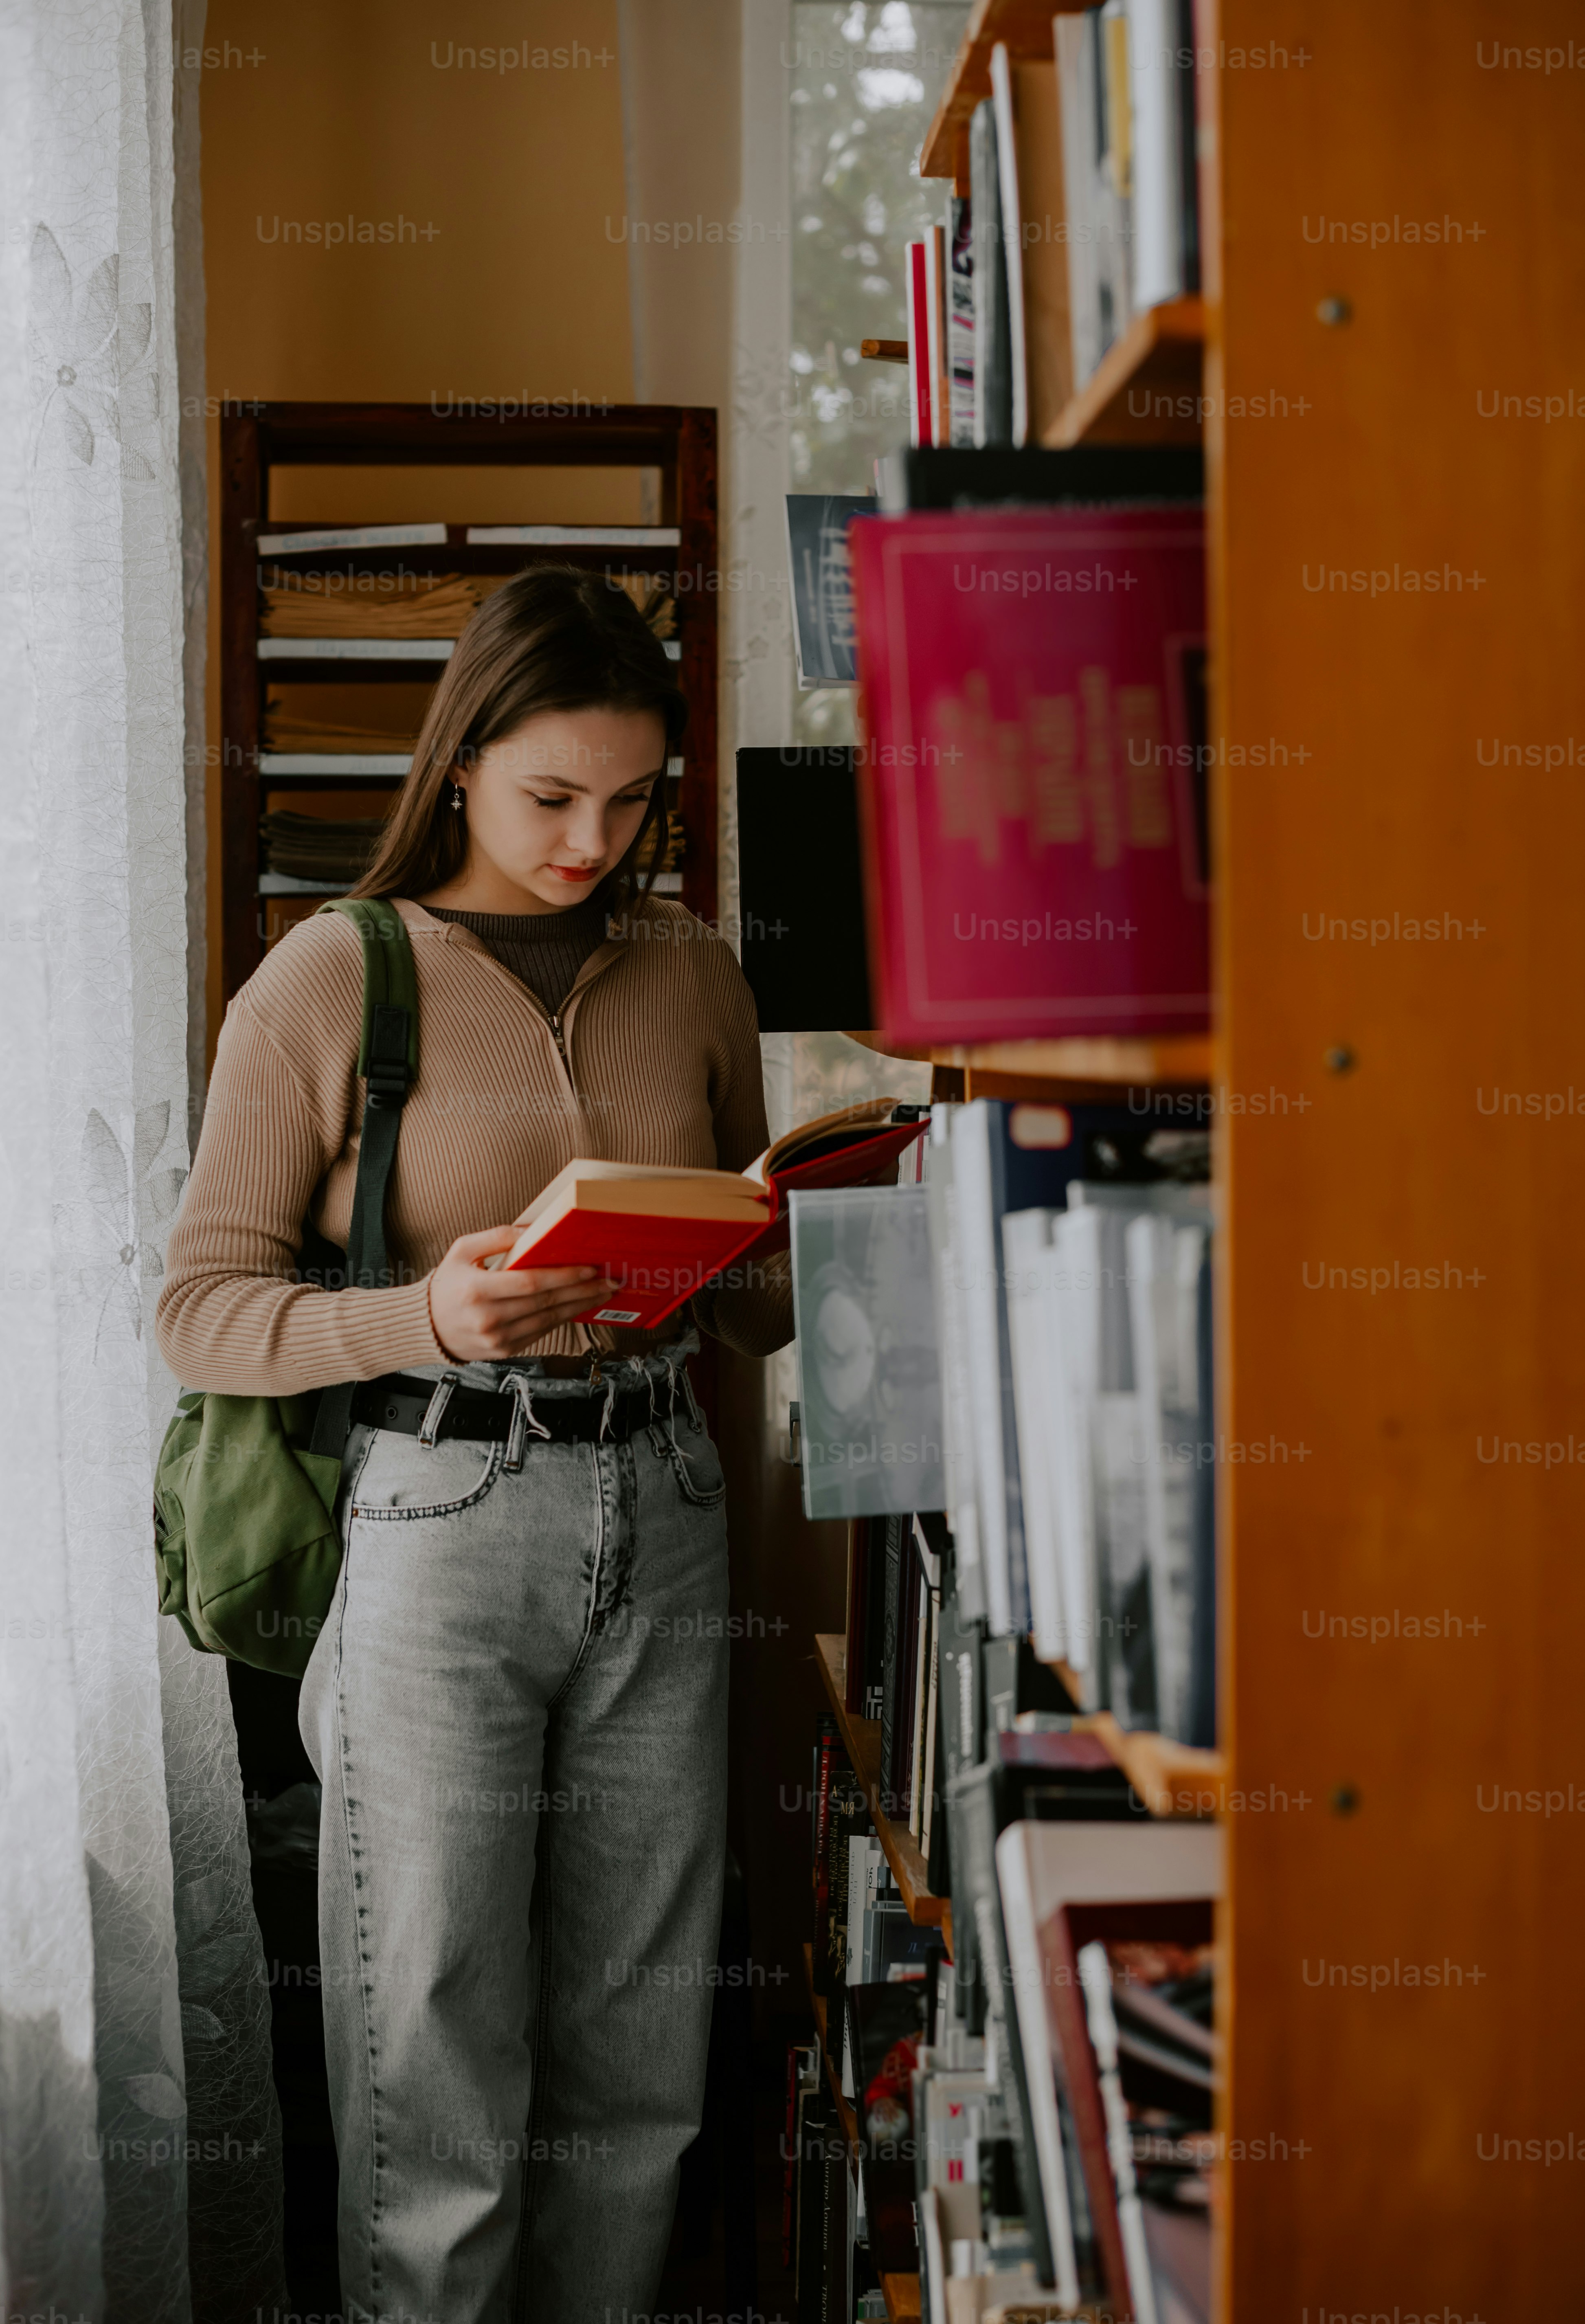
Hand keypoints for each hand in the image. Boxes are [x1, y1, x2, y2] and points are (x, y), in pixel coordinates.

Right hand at [426, 1227, 615, 1362]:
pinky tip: (579, 1305)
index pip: (530, 1282)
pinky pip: (541, 1331)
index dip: (563, 1276)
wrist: (427, 1327)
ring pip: (549, 1320)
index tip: (589, 1267)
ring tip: (603, 1292)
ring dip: (580, 1305)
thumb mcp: (462, 1251)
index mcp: (477, 1290)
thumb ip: (495, 1237)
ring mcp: (498, 1339)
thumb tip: (533, 1230)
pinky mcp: (505, 1351)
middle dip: (582, 1290)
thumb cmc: (447, 1284)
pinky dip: (562, 1318)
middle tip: (610, 1279)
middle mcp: (488, 1318)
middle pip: (546, 1302)